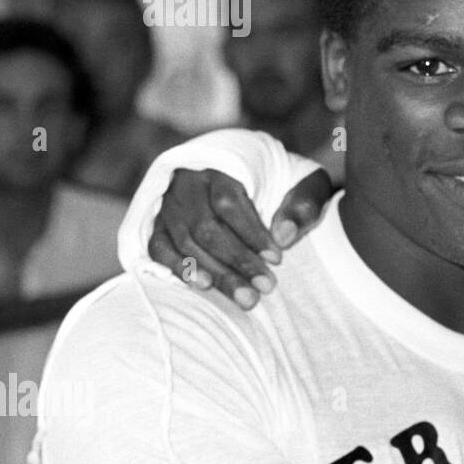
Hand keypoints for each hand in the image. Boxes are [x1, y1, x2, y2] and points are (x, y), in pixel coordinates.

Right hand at [147, 167, 333, 307]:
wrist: (253, 174)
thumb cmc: (284, 183)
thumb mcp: (305, 182)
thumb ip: (303, 204)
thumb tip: (284, 235)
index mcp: (222, 166)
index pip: (229, 202)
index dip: (252, 233)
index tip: (277, 259)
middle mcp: (189, 184)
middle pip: (206, 227)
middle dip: (237, 261)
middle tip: (266, 287)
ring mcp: (169, 205)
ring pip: (185, 241)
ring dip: (215, 272)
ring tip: (244, 297)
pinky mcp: (158, 224)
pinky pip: (159, 248)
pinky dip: (179, 268)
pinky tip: (203, 286)